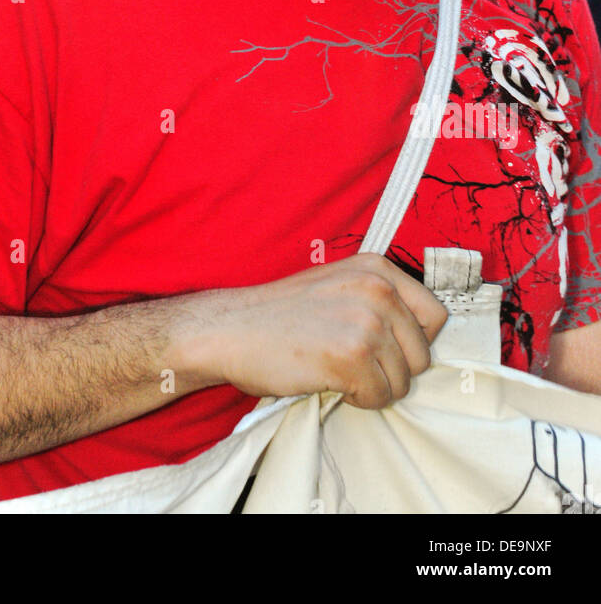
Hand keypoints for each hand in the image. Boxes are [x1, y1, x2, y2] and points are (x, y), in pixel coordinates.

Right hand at [189, 254, 447, 409]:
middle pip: (423, 354)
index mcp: (377, 269)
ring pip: (403, 380)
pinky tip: (330, 381)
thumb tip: (422, 338)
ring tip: (339, 372)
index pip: (435, 316)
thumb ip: (378, 299)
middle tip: (355, 365)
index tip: (385, 349)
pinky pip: (380, 397)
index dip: (413, 341)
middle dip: (394, 369)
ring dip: (375, 387)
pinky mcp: (351, 357)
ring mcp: (366, 323)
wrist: (232, 329)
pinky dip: (358, 400)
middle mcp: (378, 290)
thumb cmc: (282, 315)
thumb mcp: (339, 286)